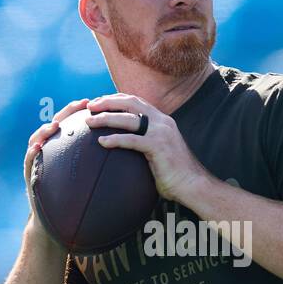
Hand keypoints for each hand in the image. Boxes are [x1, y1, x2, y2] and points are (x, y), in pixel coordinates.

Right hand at [25, 98, 87, 235]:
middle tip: (80, 104)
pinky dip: (32, 152)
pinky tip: (38, 147)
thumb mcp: (88, 180)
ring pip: (37, 139)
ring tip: (54, 125)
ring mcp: (37, 161)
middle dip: (66, 112)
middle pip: (56, 125)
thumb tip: (127, 158)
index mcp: (64, 149)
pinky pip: (29, 160)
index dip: (82, 112)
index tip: (95, 102)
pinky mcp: (29, 174)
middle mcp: (49, 151)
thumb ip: (99, 166)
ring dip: (45, 130)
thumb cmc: (74, 201)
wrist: (55, 223)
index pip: (73, 125)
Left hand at [87, 93, 212, 203]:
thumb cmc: (174, 173)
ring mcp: (161, 132)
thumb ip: (146, 143)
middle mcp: (162, 122)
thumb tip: (127, 146)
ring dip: (106, 118)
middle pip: (130, 103)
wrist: (193, 184)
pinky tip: (101, 142)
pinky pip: (131, 140)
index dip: (115, 99)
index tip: (98, 102)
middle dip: (107, 102)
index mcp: (162, 120)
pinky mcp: (158, 146)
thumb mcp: (159, 151)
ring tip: (89, 121)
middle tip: (89, 106)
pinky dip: (115, 139)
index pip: (136, 101)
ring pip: (128, 119)